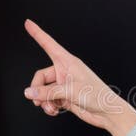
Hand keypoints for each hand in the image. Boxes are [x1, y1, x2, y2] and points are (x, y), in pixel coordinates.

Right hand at [23, 18, 135, 135]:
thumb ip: (47, 92)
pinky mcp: (64, 97)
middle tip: (38, 100)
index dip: (37, 33)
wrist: (107, 112)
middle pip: (40, 76)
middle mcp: (65, 72)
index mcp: (68, 62)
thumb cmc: (97, 96)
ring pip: (43, 90)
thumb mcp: (70, 92)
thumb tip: (30, 92)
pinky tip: (54, 111)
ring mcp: (64, 85)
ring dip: (43, 101)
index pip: (49, 44)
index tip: (28, 23)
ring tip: (50, 108)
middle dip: (37, 89)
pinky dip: (48, 106)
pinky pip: (48, 99)